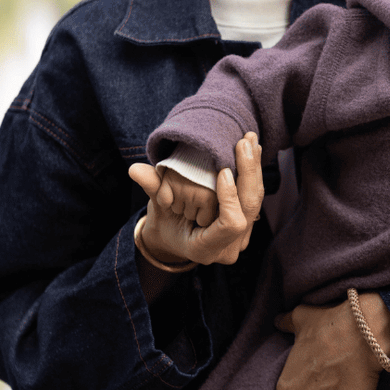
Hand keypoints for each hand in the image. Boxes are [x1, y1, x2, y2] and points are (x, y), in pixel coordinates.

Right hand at [129, 132, 262, 266]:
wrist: (174, 240)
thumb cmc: (163, 224)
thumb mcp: (156, 208)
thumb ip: (151, 188)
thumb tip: (134, 170)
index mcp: (206, 249)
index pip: (230, 224)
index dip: (229, 198)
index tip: (222, 171)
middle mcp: (229, 248)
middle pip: (249, 209)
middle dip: (248, 173)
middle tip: (244, 142)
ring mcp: (241, 238)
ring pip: (255, 201)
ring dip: (254, 168)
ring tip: (250, 139)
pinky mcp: (247, 223)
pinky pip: (254, 197)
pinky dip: (254, 173)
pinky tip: (252, 150)